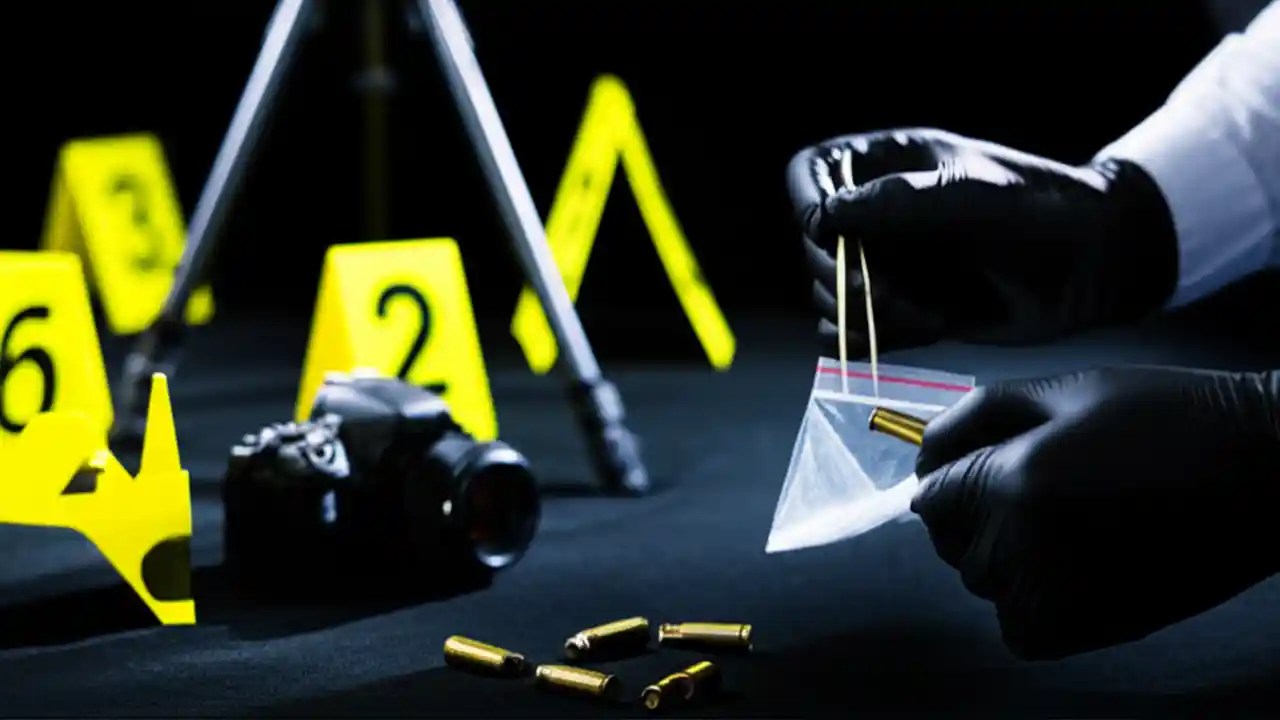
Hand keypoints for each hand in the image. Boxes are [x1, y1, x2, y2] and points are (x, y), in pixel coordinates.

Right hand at [786, 128, 1178, 356]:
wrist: (1098, 263)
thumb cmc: (1046, 210)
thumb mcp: (976, 195)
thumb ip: (902, 201)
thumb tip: (830, 215)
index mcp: (888, 163)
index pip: (810, 171)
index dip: (805, 202)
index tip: (827, 235)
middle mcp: (876, 212)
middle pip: (811, 246)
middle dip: (844, 276)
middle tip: (889, 295)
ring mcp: (885, 262)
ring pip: (826, 295)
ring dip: (865, 314)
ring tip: (928, 314)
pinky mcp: (899, 309)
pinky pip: (850, 333)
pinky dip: (876, 339)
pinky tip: (927, 329)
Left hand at [911, 365, 1279, 659]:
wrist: (1265, 470)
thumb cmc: (1168, 415)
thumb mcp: (1068, 391)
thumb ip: (979, 416)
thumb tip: (921, 456)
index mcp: (1016, 481)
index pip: (931, 495)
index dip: (956, 477)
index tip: (992, 466)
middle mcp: (1026, 544)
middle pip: (952, 543)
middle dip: (978, 516)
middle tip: (1043, 490)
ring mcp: (1057, 595)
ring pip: (985, 584)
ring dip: (1007, 558)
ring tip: (1071, 522)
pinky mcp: (1088, 629)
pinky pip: (1020, 628)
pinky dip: (1033, 603)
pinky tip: (1077, 563)